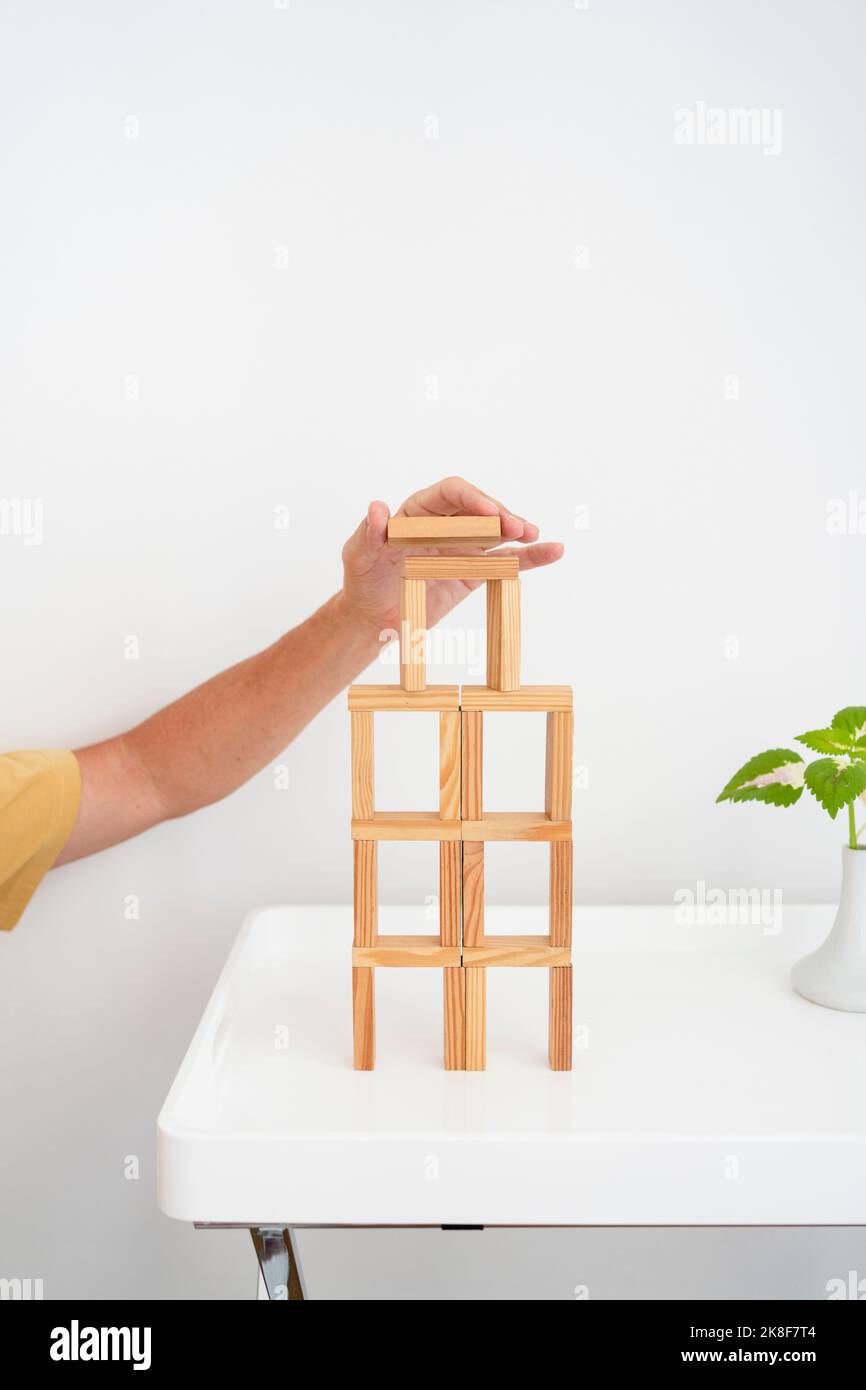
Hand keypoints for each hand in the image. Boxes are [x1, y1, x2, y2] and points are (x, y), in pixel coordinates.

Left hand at [341, 476, 563, 637]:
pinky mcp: (474, 573)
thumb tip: (377, 507)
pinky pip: (505, 562)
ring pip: (498, 533)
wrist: (372, 619)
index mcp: (417, 512)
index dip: (472, 499)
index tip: (489, 512)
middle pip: (480, 510)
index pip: (451, 495)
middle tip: (517, 528)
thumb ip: (368, 533)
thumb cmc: (362, 581)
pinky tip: (552, 552)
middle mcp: (445, 525)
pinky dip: (530, 558)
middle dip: (500, 515)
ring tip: (537, 536)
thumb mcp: (357, 556)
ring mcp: (463, 548)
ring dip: (519, 530)